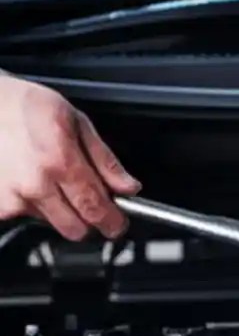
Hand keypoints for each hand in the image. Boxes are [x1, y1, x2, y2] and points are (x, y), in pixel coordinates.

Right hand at [0, 74, 139, 239]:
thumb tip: (128, 187)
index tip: (117, 225)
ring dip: (57, 210)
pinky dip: (30, 204)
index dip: (112, 222)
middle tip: (86, 203)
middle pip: (75, 228)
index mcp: (59, 161)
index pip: (96, 209)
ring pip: (50, 223)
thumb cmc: (22, 106)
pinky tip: (27, 181)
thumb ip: (104, 159)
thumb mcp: (74, 121)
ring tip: (48, 178)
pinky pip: (23, 215)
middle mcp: (34, 184)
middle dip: (87, 220)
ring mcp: (10, 197)